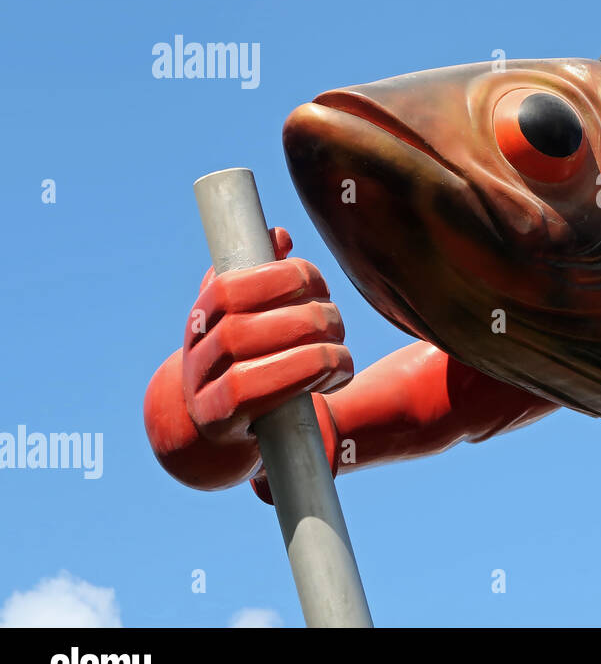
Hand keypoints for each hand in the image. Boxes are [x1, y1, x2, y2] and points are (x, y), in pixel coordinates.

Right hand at [145, 227, 351, 490]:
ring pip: (250, 370)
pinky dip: (307, 380)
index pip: (229, 289)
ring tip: (339, 348)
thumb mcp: (251, 315)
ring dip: (311, 353)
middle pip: (243, 331)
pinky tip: (336, 373)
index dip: (275, 277)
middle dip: (303, 319)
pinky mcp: (225, 424)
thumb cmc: (250, 360)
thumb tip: (279, 235)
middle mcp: (198, 354)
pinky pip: (260, 399)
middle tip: (335, 319)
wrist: (220, 427)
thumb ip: (263, 275)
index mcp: (205, 317)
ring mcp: (204, 393)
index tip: (313, 280)